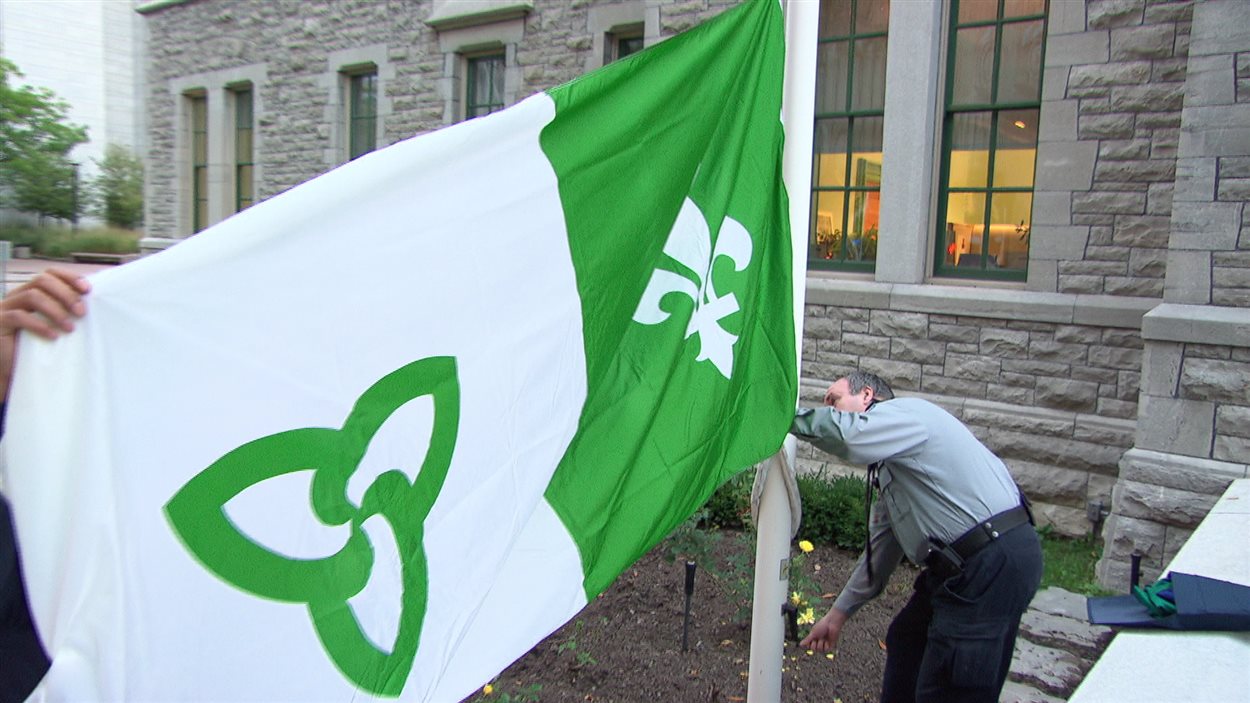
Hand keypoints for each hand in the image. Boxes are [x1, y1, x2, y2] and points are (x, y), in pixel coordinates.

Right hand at [0, 268, 90, 400]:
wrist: (10, 369)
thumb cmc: (37, 348)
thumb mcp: (53, 327)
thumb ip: (66, 313)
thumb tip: (94, 304)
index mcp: (30, 291)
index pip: (49, 274)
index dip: (69, 277)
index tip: (88, 290)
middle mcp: (16, 295)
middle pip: (42, 280)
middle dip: (65, 294)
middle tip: (81, 312)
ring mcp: (5, 307)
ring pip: (32, 296)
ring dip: (55, 310)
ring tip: (70, 328)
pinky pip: (19, 316)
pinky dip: (39, 325)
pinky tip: (53, 336)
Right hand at [800, 606, 847, 652]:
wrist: (831, 624)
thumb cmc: (822, 626)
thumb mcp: (813, 633)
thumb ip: (807, 640)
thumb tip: (800, 645)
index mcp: (813, 638)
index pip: (808, 646)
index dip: (809, 644)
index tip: (811, 639)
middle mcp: (818, 642)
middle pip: (813, 649)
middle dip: (814, 644)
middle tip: (818, 637)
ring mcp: (824, 644)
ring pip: (819, 650)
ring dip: (820, 643)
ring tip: (823, 638)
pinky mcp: (830, 646)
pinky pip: (825, 650)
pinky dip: (826, 645)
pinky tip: (827, 640)